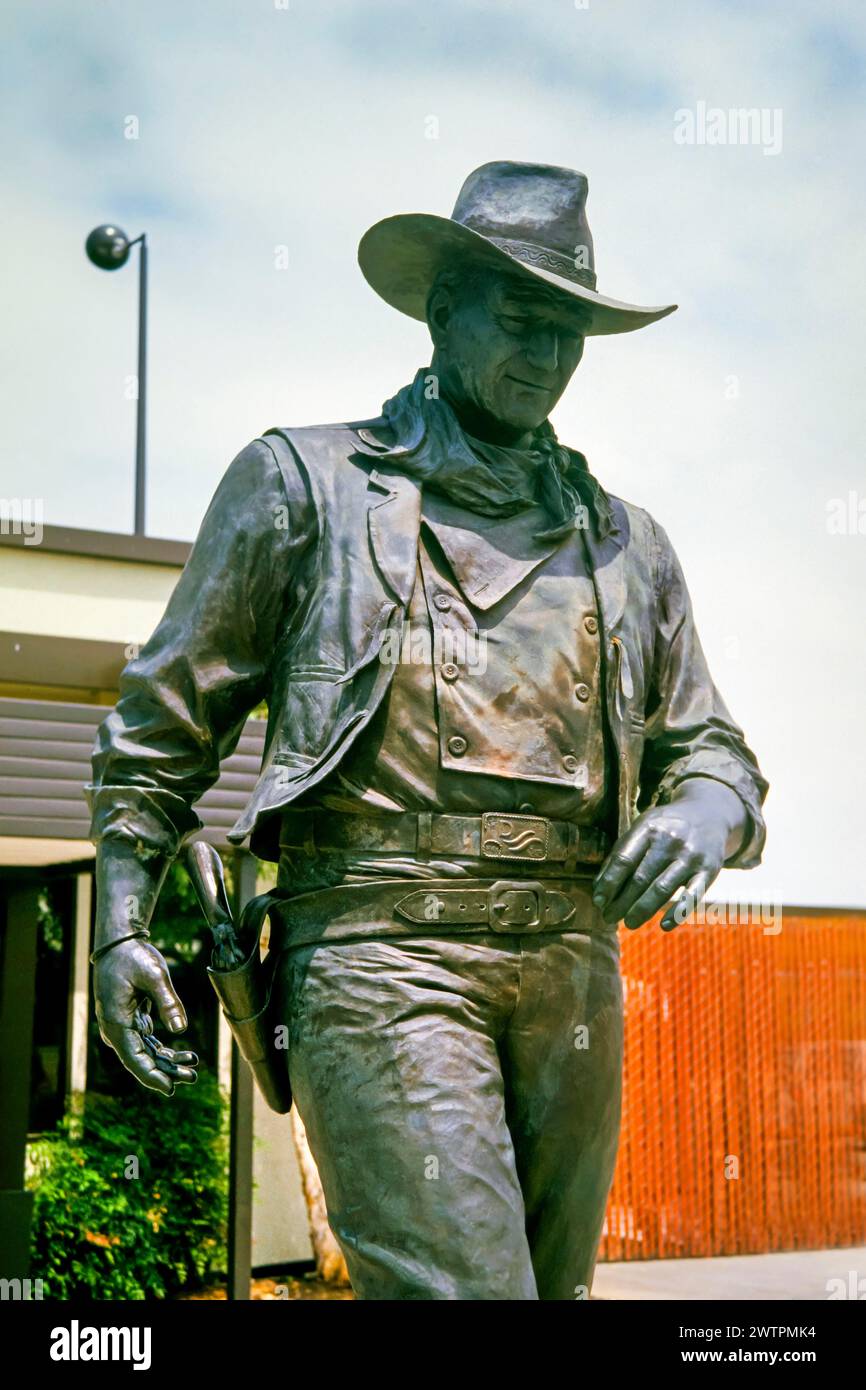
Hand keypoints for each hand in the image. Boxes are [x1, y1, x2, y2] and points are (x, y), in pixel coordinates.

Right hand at [94, 939, 198, 1095]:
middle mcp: (115, 1028)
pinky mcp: (130, 1020)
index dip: (151, 1076)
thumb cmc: (135, 956)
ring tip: (193, 1066)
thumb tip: (180, 1030)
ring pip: (145, 1053)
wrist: (120, 942)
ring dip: (168, 1062)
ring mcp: (122, 1026)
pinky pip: (147, 1042)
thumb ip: (168, 1002)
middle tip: (192, 1077)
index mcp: (116, 1022)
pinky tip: (184, 1053)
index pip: (133, 1059)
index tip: (170, 1088)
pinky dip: (164, 1049)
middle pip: (141, 1060)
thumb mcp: (155, 975)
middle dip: (166, 1071)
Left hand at [592, 778, 746, 930]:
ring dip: (642, 910)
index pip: (623, 860)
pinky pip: (692, 897)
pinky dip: (678, 913)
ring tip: (629, 923)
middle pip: (640, 878)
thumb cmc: (666, 826)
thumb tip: (600, 887)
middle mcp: (670, 841)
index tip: (598, 901)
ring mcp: (691, 856)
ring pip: (662, 889)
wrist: (710, 812)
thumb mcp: (643, 827)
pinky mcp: (709, 870)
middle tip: (609, 917)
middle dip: (621, 902)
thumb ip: (623, 852)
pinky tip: (664, 926)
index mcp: (649, 828)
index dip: (609, 883)